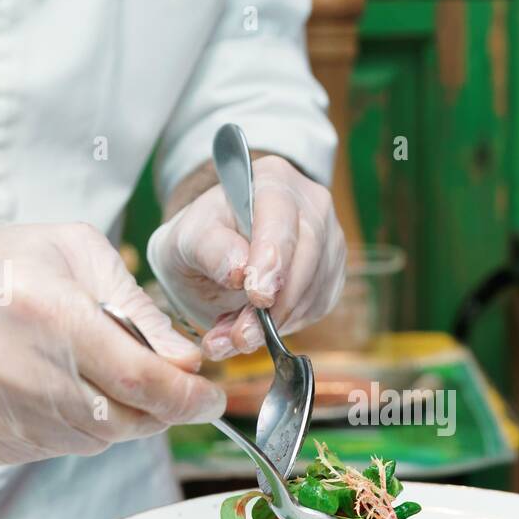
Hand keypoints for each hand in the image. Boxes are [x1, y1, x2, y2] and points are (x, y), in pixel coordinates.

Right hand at [0, 214, 225, 463]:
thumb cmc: (4, 263)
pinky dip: (70, 428)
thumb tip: (189, 365)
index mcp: (44, 311)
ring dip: (113, 418)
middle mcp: (8, 366)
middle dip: (157, 409)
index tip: (211, 398)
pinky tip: (51, 390)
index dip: (186, 397)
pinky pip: (50, 450)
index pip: (138, 378)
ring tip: (91, 376)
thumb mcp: (80, 256)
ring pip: (91, 441)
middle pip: (120, 419)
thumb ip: (142, 312)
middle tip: (163, 388)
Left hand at [147, 155, 346, 359]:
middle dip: (275, 303)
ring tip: (233, 337)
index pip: (281, 216)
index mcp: (272, 180)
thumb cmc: (200, 241)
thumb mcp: (186, 240)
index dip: (272, 258)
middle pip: (307, 256)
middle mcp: (311, 206)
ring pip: (314, 288)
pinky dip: (285, 327)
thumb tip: (238, 268)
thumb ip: (208, 248)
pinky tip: (255, 329)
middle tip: (243, 336)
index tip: (257, 296)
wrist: (215, 257)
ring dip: (274, 323)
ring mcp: (328, 241)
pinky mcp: (331, 276)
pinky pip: (317, 307)